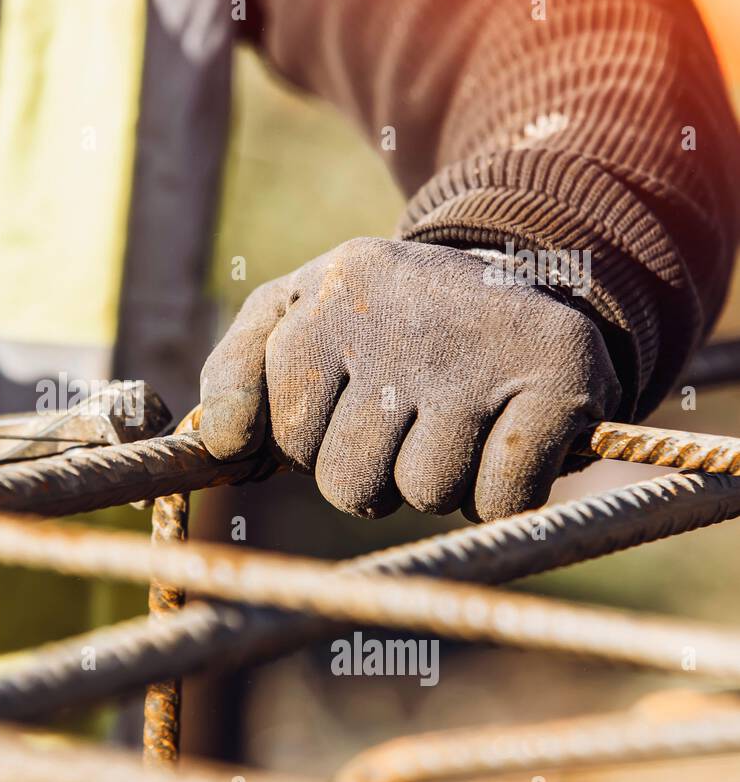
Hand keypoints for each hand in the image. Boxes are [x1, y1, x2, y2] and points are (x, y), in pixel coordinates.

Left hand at [199, 238, 621, 520]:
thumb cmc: (378, 320)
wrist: (515, 279)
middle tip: (406, 415)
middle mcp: (403, 315)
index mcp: (331, 296)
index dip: (314, 442)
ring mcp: (482, 348)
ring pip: (423, 493)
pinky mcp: (558, 379)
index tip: (345, 400)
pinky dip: (500, 492)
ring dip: (436, 480)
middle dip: (372, 470)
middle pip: (347, 481)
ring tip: (456, 416)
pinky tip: (505, 435)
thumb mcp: (293, 317)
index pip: (289, 437)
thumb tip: (222, 444)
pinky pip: (498, 503)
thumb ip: (235, 374)